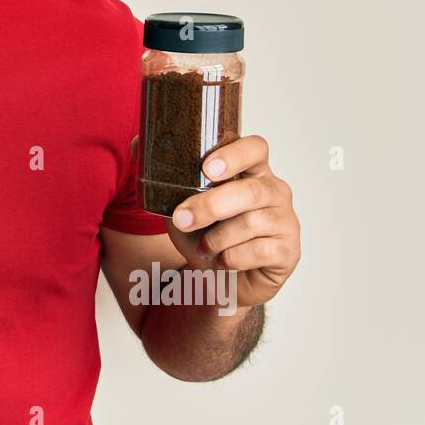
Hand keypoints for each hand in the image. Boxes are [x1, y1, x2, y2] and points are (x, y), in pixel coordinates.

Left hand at [132, 133, 300, 307]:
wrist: (219, 281)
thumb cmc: (203, 234)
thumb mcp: (179, 203)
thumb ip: (162, 174)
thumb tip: (135, 143)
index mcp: (251, 171)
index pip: (256, 148)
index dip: (235, 155)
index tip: (207, 168)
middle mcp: (274, 191)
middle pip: (252, 189)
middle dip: (212, 205)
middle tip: (183, 218)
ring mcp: (285, 221)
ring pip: (253, 222)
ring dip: (218, 238)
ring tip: (203, 247)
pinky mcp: (289, 251)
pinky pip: (261, 251)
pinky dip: (233, 258)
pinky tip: (223, 261)